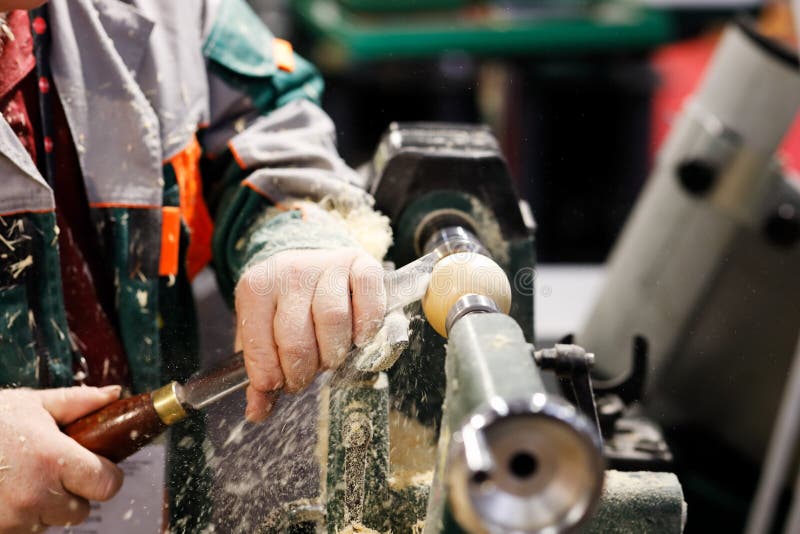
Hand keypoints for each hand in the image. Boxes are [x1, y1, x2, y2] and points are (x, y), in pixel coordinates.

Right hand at [0, 386, 124, 531]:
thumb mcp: (32, 405)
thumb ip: (78, 403)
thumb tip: (114, 394)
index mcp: (55, 460)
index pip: (107, 485)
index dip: (106, 476)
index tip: (97, 468)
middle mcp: (37, 494)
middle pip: (80, 510)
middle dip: (71, 493)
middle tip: (50, 471)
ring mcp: (13, 520)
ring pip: (49, 523)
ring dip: (42, 507)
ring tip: (20, 479)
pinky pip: (22, 532)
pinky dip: (18, 518)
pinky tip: (5, 494)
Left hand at [235, 248, 385, 421]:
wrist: (308, 262)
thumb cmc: (283, 306)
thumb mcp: (260, 333)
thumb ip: (259, 371)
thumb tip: (258, 412)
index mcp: (256, 289)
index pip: (259, 349)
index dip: (272, 379)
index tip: (281, 384)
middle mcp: (289, 272)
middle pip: (297, 339)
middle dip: (304, 371)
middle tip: (308, 374)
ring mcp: (327, 265)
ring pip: (334, 319)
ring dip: (336, 352)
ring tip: (332, 355)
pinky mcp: (360, 263)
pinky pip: (368, 296)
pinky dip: (367, 325)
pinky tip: (359, 337)